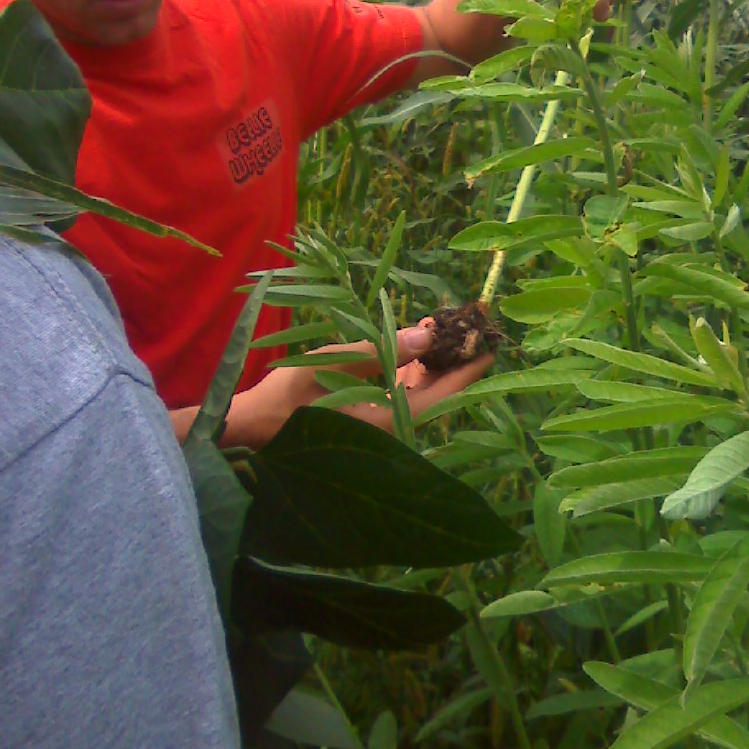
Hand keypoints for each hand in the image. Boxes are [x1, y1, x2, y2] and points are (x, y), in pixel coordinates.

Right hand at [174, 323, 492, 449]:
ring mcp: (384, 417)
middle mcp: (396, 422)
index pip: (446, 391)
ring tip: (448, 322)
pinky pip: (405, 386)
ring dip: (436, 356)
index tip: (492, 340)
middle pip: (440, 387)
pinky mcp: (371, 411)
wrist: (256, 427)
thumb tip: (426, 336)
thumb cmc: (289, 397)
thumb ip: (379, 349)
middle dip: (457, 355)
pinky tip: (417, 339)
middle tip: (472, 320)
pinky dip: (415, 362)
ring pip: (424, 385)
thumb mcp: (332, 365)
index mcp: (392, 418)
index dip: (471, 366)